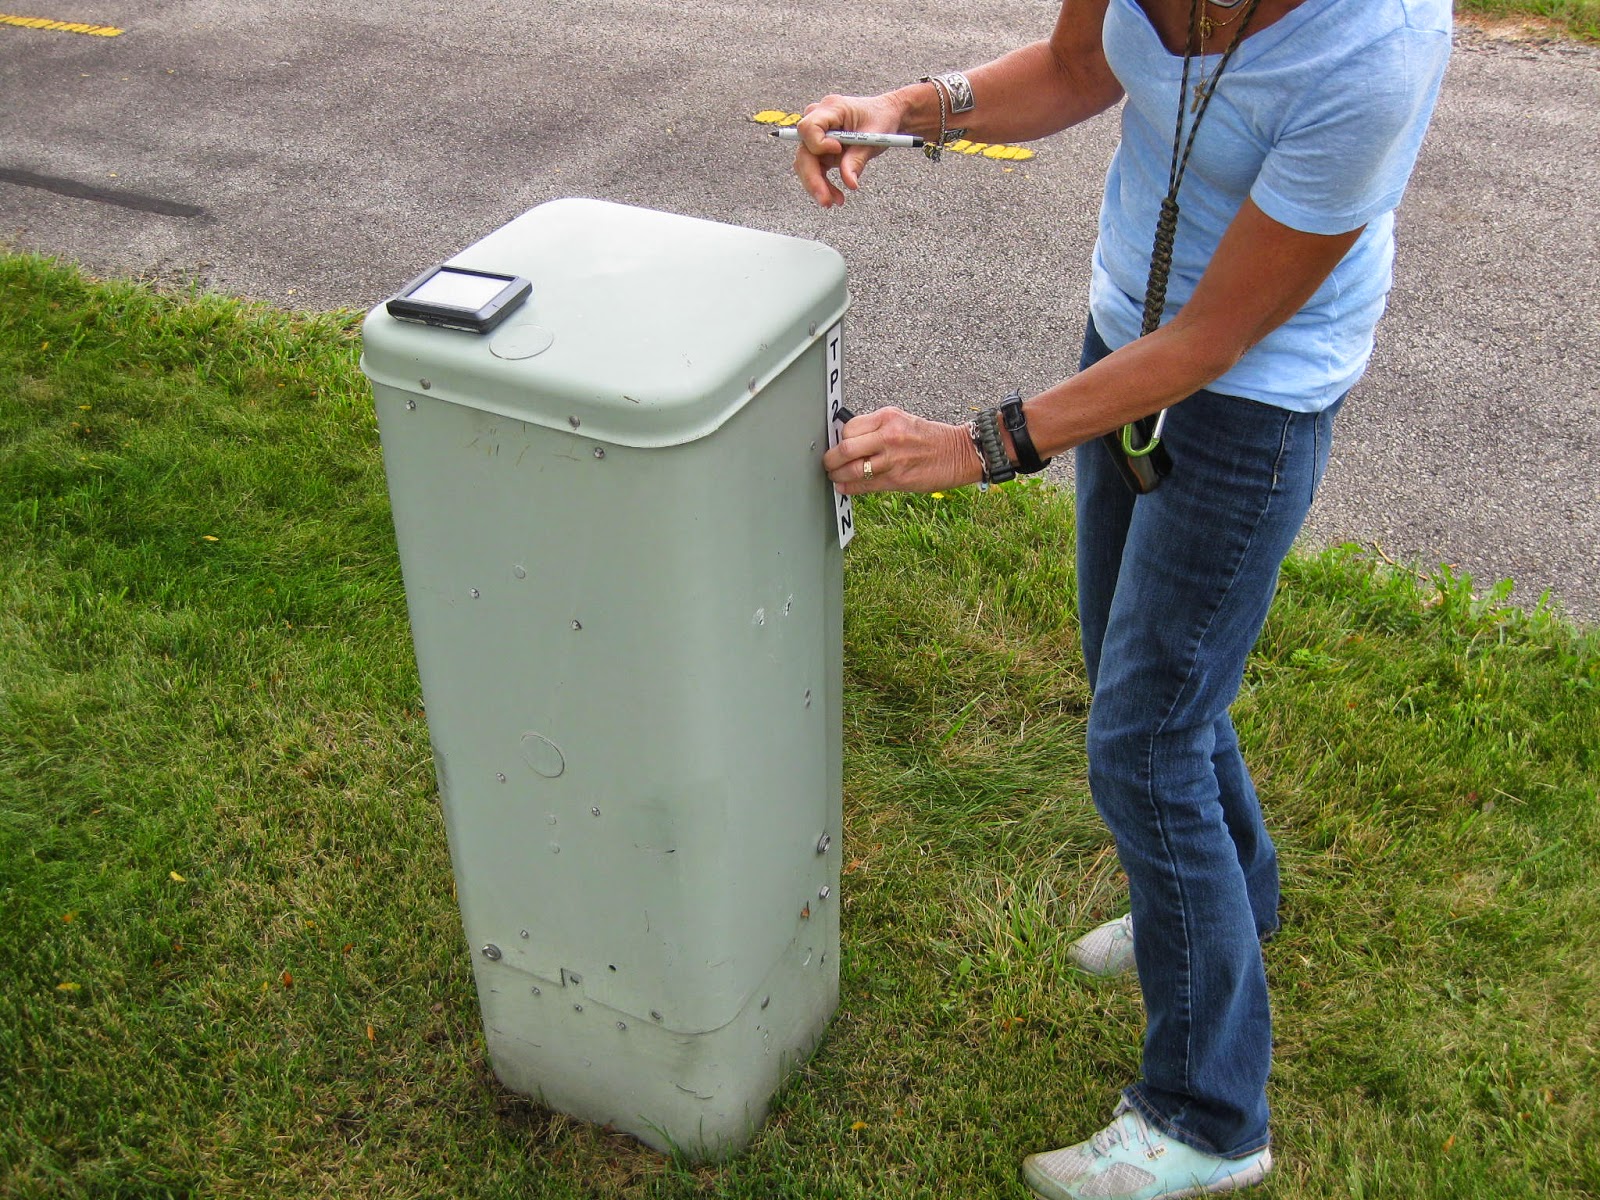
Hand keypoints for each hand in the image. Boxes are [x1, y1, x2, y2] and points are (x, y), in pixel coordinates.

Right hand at [793, 93, 906, 206]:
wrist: (885, 115)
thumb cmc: (880, 119)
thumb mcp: (874, 139)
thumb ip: (858, 160)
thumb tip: (849, 182)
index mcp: (832, 108)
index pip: (809, 127)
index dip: (818, 144)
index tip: (838, 151)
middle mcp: (819, 120)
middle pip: (804, 150)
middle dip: (813, 178)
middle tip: (826, 200)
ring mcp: (817, 134)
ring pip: (805, 163)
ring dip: (817, 185)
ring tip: (835, 201)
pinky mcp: (819, 148)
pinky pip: (814, 168)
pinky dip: (823, 184)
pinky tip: (836, 196)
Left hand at [823, 407, 982, 494]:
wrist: (959, 453)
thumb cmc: (931, 438)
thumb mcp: (903, 421)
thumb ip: (877, 428)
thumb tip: (849, 441)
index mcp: (888, 417)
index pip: (850, 427)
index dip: (840, 439)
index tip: (837, 445)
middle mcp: (889, 436)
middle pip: (846, 447)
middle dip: (831, 458)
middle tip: (828, 463)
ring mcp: (893, 459)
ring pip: (851, 469)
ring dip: (837, 475)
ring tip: (834, 476)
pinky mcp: (897, 479)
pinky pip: (864, 485)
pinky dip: (849, 488)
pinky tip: (844, 487)